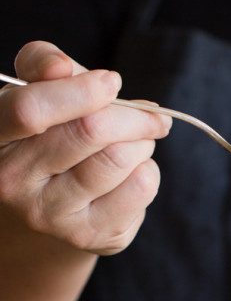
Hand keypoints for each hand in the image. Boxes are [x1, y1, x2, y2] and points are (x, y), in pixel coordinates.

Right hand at [0, 41, 170, 254]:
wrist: (46, 204)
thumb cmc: (44, 133)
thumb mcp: (33, 91)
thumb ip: (42, 65)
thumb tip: (62, 67)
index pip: (31, 110)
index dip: (80, 90)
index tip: (112, 81)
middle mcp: (12, 182)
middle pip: (89, 132)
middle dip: (131, 115)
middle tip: (147, 113)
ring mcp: (50, 215)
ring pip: (120, 159)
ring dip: (142, 141)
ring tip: (136, 141)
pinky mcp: (88, 236)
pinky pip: (140, 187)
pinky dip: (148, 169)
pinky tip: (132, 171)